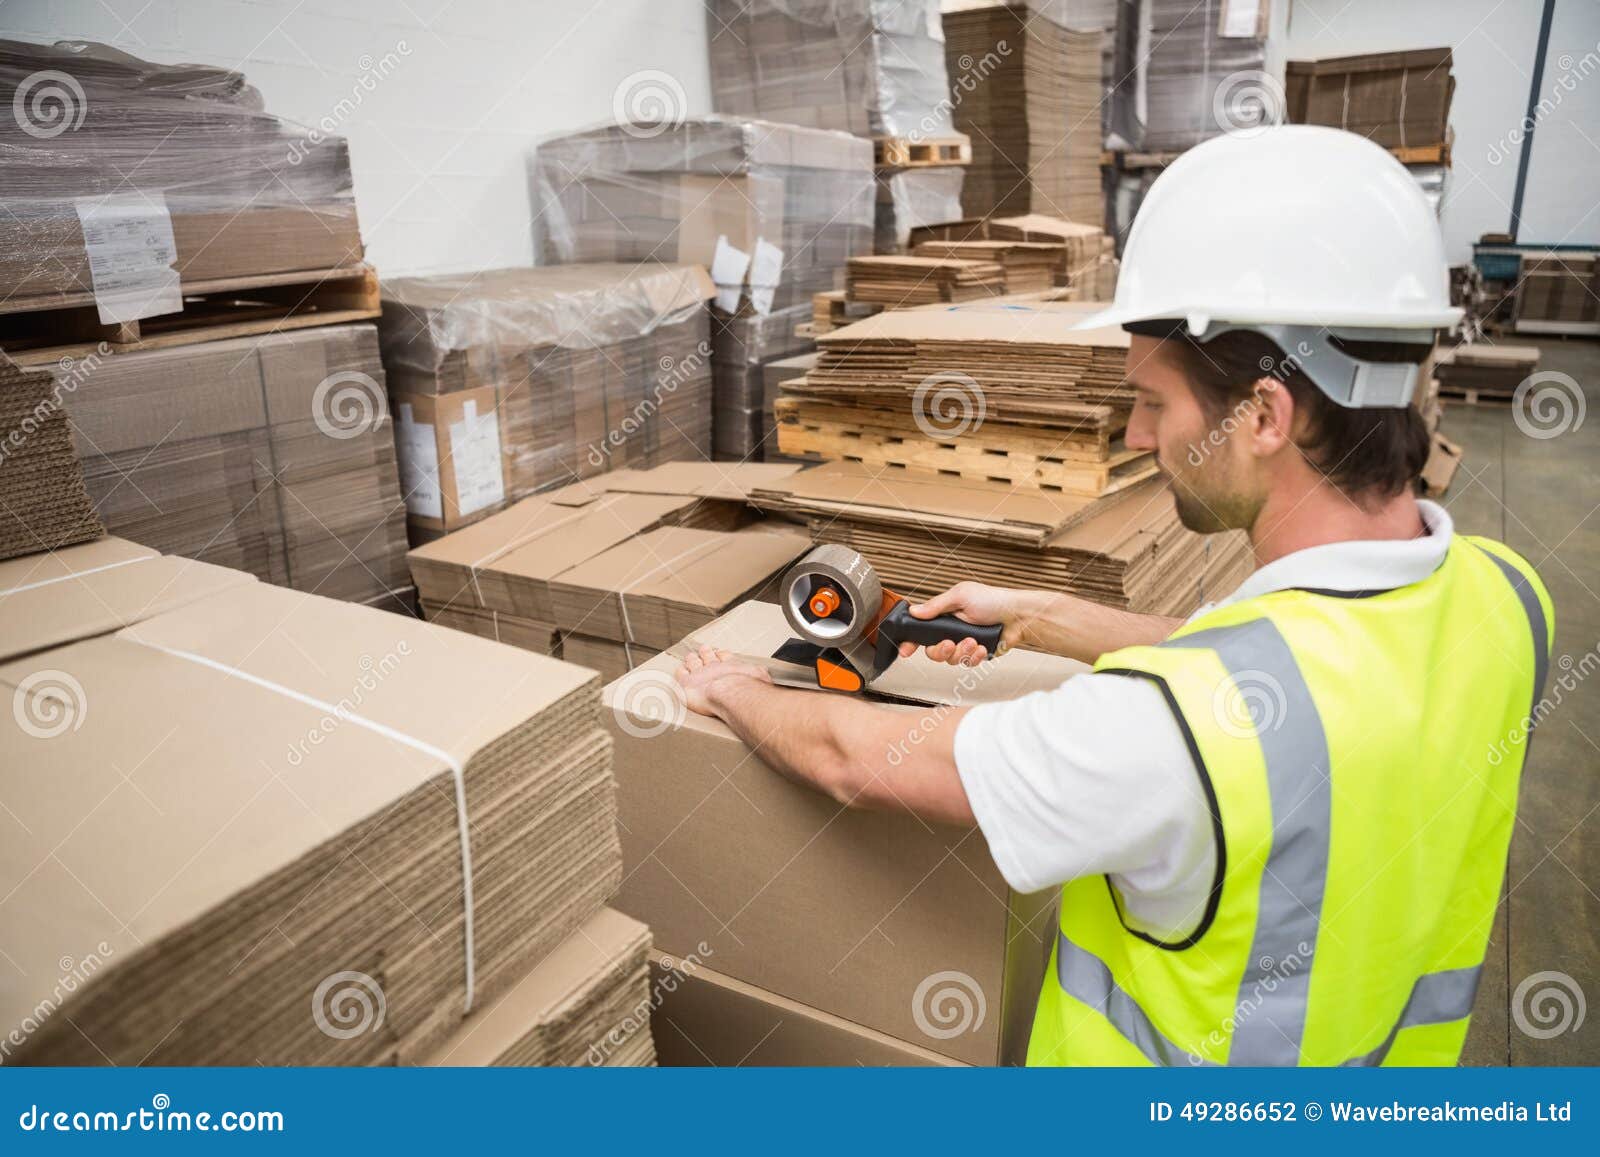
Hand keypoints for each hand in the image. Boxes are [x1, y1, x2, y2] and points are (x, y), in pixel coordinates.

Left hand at [674, 644, 772, 716]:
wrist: (733, 693)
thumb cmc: (749, 688)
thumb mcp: (762, 677)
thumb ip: (762, 675)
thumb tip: (767, 677)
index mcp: (731, 666)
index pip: (725, 656)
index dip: (722, 654)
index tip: (720, 653)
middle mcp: (715, 667)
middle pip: (708, 656)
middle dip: (706, 652)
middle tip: (704, 649)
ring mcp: (700, 674)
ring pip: (693, 662)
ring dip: (692, 659)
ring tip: (690, 658)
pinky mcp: (687, 683)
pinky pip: (680, 674)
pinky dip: (680, 671)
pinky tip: (680, 670)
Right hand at [897, 582, 1024, 665]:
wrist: (1018, 616)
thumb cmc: (993, 600)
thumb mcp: (961, 596)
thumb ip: (936, 605)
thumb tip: (914, 611)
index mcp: (944, 615)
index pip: (921, 630)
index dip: (911, 642)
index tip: (906, 651)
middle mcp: (951, 630)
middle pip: (933, 650)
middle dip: (941, 650)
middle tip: (950, 643)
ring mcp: (963, 643)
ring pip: (949, 660)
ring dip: (961, 652)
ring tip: (973, 641)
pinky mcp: (975, 654)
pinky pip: (967, 663)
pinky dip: (974, 656)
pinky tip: (981, 647)